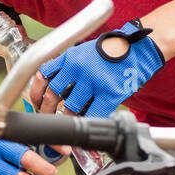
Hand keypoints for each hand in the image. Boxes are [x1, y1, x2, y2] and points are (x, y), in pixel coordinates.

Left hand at [30, 19, 163, 117]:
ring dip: (67, 118)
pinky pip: (93, 114)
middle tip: (48, 116)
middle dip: (47, 110)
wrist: (138, 49)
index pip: (43, 76)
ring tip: (67, 122)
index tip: (36, 101)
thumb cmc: (113, 51)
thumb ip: (69, 64)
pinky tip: (85, 125)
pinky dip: (87, 123)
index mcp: (70, 57)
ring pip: (70, 108)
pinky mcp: (109, 94)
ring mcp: (93, 82)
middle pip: (53, 95)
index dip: (36, 92)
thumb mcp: (85, 51)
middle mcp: (78, 69)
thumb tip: (53, 83)